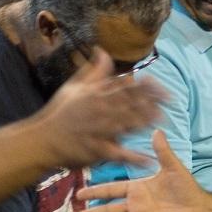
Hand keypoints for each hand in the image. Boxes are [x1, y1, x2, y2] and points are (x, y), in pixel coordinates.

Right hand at [38, 51, 163, 167]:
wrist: (42, 140)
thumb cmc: (59, 113)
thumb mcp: (74, 87)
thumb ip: (94, 72)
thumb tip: (103, 50)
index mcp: (96, 96)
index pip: (125, 88)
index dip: (146, 87)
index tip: (162, 86)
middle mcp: (99, 111)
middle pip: (130, 104)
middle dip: (151, 102)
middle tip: (170, 102)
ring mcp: (99, 131)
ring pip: (127, 125)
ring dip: (146, 122)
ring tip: (163, 120)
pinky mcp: (97, 150)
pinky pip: (118, 154)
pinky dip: (134, 159)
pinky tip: (150, 161)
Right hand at [74, 130, 208, 211]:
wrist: (200, 207)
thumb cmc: (186, 187)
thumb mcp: (172, 167)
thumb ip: (162, 151)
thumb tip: (157, 130)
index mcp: (137, 189)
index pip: (111, 190)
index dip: (96, 192)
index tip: (79, 193)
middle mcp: (135, 205)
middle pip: (107, 210)